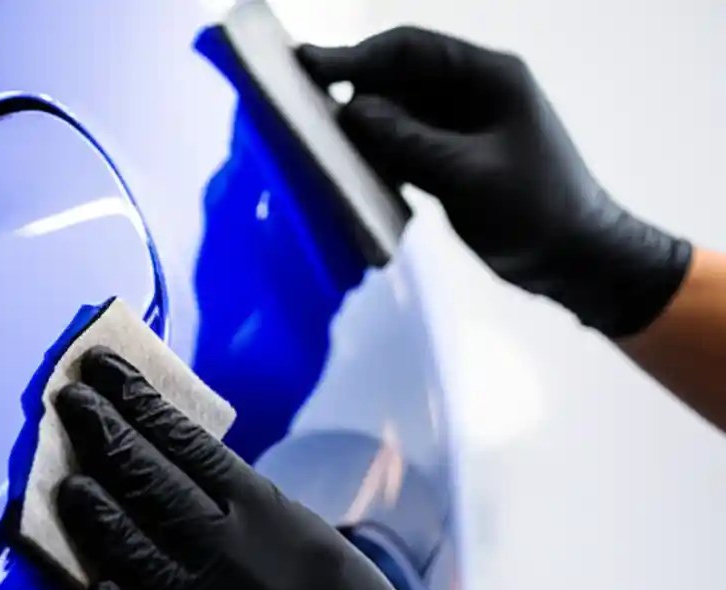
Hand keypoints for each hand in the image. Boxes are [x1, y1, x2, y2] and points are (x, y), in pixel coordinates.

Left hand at [53, 347, 522, 589]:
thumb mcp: (310, 538)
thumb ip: (247, 503)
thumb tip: (178, 462)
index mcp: (268, 513)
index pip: (184, 439)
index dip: (135, 398)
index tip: (102, 369)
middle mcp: (231, 554)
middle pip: (145, 478)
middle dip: (100, 430)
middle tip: (68, 399)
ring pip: (125, 544)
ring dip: (89, 506)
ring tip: (66, 480)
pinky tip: (89, 574)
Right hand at [298, 27, 690, 337]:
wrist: (576, 258)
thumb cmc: (536, 211)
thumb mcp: (470, 175)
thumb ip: (410, 141)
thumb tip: (350, 109)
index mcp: (489, 76)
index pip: (409, 49)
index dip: (355, 55)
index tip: (306, 66)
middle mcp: (472, 91)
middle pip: (396, 75)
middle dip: (349, 86)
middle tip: (294, 99)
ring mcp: (460, 125)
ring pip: (394, 110)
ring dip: (359, 122)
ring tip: (312, 135)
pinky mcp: (450, 158)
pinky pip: (401, 142)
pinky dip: (374, 150)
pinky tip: (346, 165)